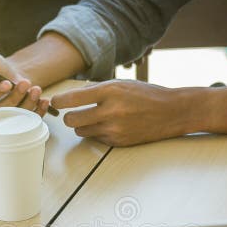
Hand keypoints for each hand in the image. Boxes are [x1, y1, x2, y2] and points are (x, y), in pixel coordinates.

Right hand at [0, 47, 49, 115]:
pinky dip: (39, 111)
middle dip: (15, 97)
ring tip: (36, 89)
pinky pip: (30, 120)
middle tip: (25, 82)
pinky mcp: (20, 119)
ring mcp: (5, 117)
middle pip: (1, 111)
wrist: (11, 72)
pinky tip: (44, 100)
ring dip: (29, 103)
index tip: (6, 83)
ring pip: (17, 116)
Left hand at [52, 80, 191, 146]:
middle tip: (71, 114)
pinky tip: (109, 126)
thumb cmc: (145, 94)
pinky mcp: (118, 142)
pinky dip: (97, 133)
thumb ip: (96, 90)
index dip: (59, 102)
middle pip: (72, 120)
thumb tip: (72, 97)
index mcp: (110, 91)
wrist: (171, 112)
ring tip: (93, 119)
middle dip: (68, 118)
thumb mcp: (121, 84)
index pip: (73, 99)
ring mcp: (115, 129)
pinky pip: (96, 139)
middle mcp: (111, 111)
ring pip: (81, 132)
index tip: (55, 102)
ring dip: (82, 126)